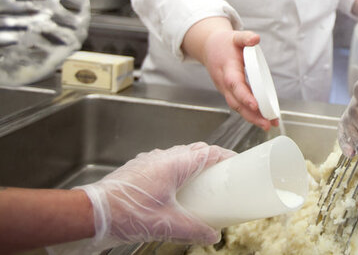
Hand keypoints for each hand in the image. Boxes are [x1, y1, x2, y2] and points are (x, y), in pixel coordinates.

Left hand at [78, 143, 235, 249]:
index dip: (225, 156)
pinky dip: (177, 170)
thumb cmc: (126, 214)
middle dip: (211, 160)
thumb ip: (194, 230)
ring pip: (179, 155)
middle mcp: (163, 157)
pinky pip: (165, 162)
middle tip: (222, 176)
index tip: (237, 164)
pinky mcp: (138, 169)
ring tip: (202, 183)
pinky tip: (175, 189)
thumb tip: (212, 236)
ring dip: (193, 165)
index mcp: (175, 163)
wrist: (92, 213)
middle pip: (195, 151)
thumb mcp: (167, 225)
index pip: (208, 151)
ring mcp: (149, 161)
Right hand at [184, 17, 276, 129]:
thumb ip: (245, 37)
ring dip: (252, 118)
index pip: (235, 84)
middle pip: (236, 102)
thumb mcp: (235, 36)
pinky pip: (238, 105)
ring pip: (237, 107)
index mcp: (227, 68)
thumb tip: (255, 38)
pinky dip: (249, 114)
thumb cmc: (224, 44)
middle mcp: (224, 83)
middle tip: (267, 123)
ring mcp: (225, 89)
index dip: (244, 96)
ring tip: (268, 125)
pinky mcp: (228, 93)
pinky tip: (262, 119)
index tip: (255, 105)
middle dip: (251, 114)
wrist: (209, 48)